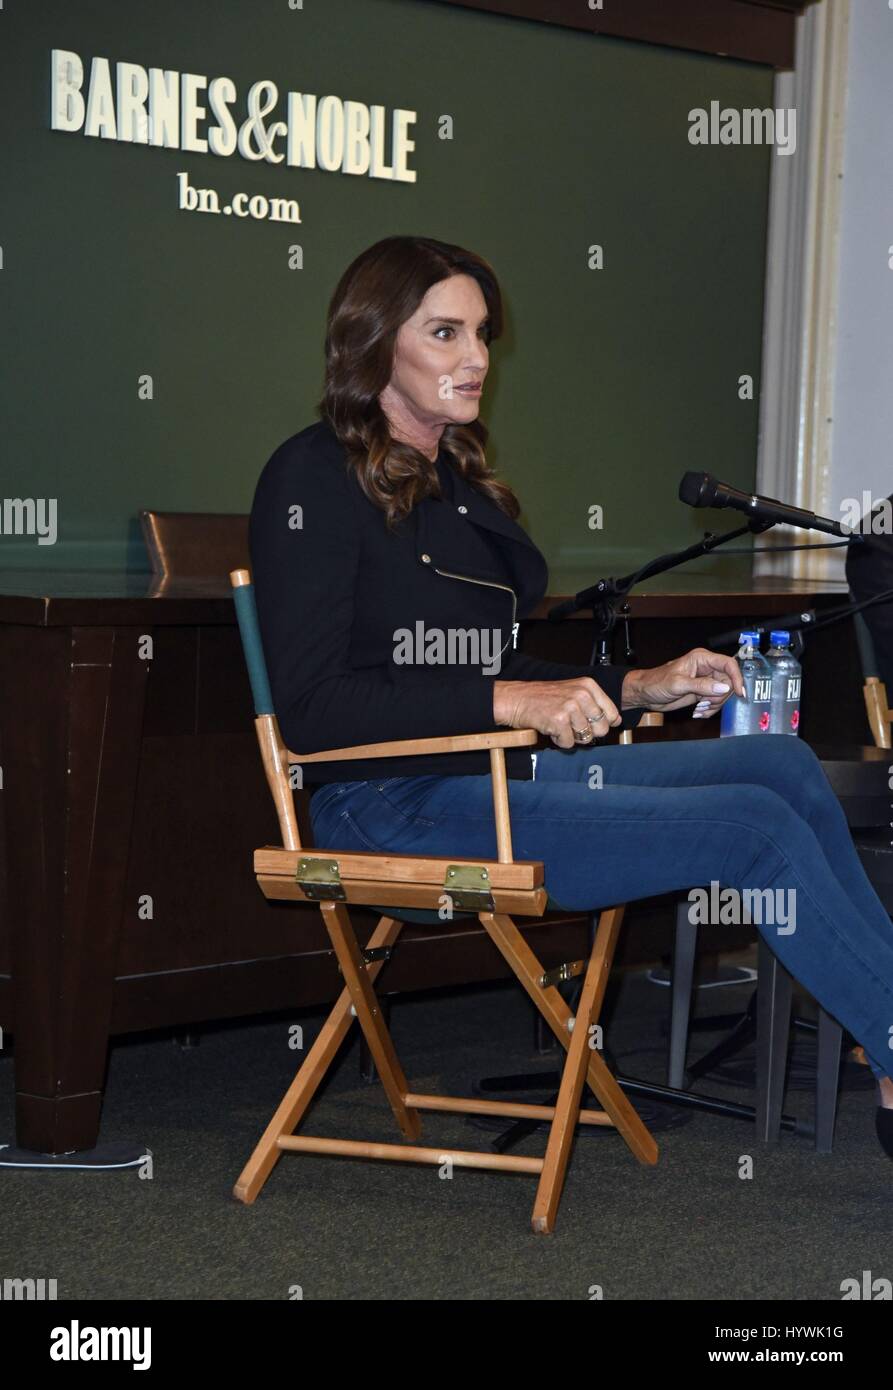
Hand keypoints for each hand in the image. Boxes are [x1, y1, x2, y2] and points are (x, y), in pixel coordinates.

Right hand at [492, 677, 621, 748]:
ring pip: (585, 737)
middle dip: (588, 732)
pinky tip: (550, 728)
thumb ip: (595, 704)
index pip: (611, 713)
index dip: (603, 724)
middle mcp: (581, 694)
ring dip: (571, 736)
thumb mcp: (573, 692)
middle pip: (601, 728)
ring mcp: (570, 707)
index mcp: (588, 685)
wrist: (517, 699)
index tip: (589, 723)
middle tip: (571, 725)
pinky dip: (559, 740)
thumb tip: (616, 721)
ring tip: (558, 724)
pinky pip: (569, 742)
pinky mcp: (559, 721)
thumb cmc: (544, 697)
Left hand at [622, 648, 745, 718]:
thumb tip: (723, 687)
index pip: (728, 664)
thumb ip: (701, 685)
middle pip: (728, 682)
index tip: (739, 692)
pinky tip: (698, 712)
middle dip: (719, 696)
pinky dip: (710, 709)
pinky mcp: (703, 692)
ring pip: (723, 694)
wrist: (646, 693)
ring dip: (714, 705)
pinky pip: (715, 702)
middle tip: (704, 703)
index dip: (736, 677)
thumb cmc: (656, 682)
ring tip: (699, 708)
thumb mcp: (678, 684)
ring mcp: (706, 681)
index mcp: (702, 658)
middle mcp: (707, 668)